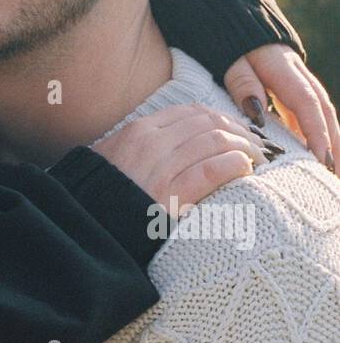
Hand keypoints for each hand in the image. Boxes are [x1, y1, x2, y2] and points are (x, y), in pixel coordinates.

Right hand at [93, 103, 266, 211]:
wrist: (86, 230)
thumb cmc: (99, 198)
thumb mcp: (111, 158)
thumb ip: (139, 144)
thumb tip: (172, 141)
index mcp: (137, 130)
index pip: (190, 112)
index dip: (220, 117)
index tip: (236, 129)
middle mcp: (151, 143)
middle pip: (208, 123)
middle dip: (239, 131)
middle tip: (257, 144)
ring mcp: (161, 168)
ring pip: (215, 142)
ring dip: (244, 147)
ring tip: (257, 158)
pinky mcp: (172, 196)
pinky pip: (213, 170)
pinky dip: (235, 165)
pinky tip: (246, 170)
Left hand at [224, 45, 337, 170]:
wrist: (227, 13)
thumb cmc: (224, 38)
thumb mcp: (227, 60)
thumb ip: (242, 84)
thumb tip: (259, 116)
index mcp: (283, 67)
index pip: (306, 103)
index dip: (317, 133)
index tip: (323, 160)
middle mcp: (297, 72)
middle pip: (324, 110)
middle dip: (336, 144)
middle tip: (337, 175)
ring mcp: (297, 77)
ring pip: (321, 111)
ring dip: (331, 140)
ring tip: (333, 171)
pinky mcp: (291, 83)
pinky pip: (308, 110)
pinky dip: (314, 132)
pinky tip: (312, 153)